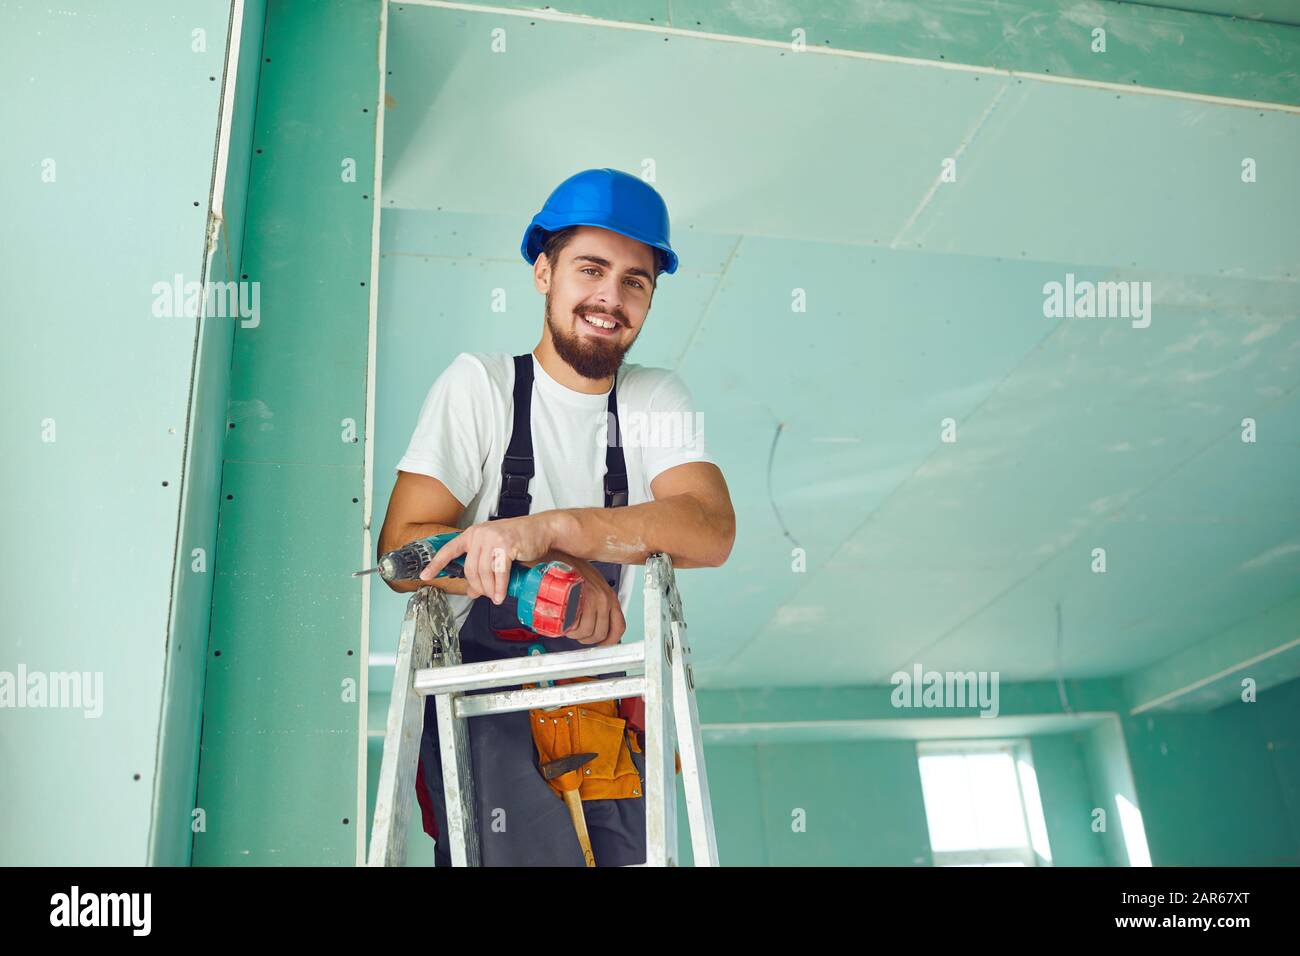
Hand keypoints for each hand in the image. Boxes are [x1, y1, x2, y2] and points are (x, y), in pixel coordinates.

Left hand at [418, 514, 556, 603]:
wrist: (541, 530)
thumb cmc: (518, 540)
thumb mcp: (495, 552)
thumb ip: (482, 568)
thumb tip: (472, 591)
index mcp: (472, 534)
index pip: (449, 550)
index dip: (436, 564)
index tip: (424, 576)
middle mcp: (479, 534)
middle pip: (470, 569)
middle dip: (477, 586)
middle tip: (486, 595)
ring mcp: (493, 538)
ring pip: (483, 572)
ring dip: (489, 589)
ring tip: (495, 596)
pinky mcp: (506, 545)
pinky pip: (499, 572)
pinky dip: (500, 587)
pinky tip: (501, 595)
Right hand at [558, 553, 625, 646]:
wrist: (555, 554)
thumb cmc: (570, 567)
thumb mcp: (592, 583)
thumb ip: (597, 600)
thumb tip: (593, 618)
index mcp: (610, 596)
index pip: (618, 627)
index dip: (609, 640)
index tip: (601, 643)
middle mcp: (604, 599)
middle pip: (601, 633)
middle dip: (586, 638)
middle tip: (576, 632)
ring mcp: (592, 599)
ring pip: (587, 632)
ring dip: (575, 635)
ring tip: (568, 627)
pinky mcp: (578, 600)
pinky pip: (575, 627)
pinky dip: (568, 630)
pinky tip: (563, 625)